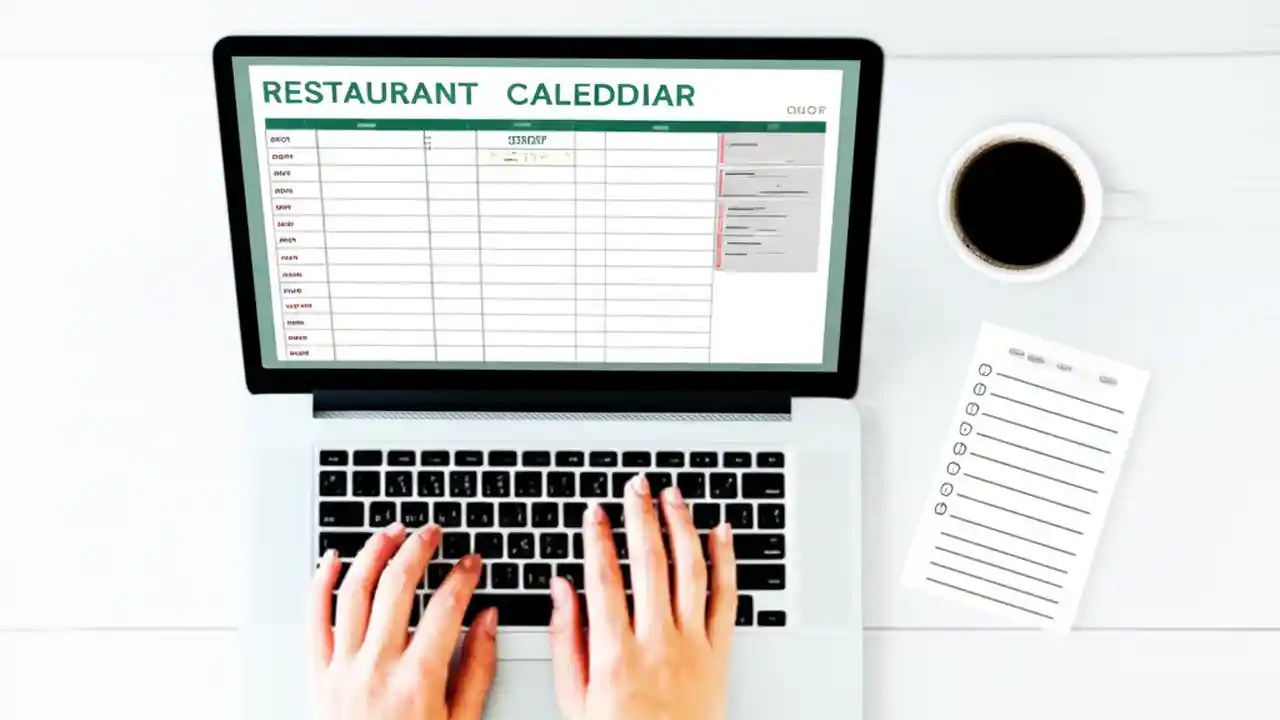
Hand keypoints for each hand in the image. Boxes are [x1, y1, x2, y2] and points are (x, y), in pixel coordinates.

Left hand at [308, 523, 497, 719]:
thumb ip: (479, 669)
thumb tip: (489, 620)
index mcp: (418, 680)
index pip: (446, 607)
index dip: (463, 576)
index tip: (472, 562)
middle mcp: (377, 668)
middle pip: (397, 586)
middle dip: (419, 548)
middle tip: (433, 531)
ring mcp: (342, 669)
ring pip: (354, 592)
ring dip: (375, 553)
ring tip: (392, 532)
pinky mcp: (318, 675)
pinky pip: (314, 619)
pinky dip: (321, 583)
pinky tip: (334, 559)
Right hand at [548, 474, 737, 719]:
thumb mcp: (575, 699)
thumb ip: (566, 640)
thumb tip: (561, 589)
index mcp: (615, 655)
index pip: (605, 579)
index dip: (598, 539)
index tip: (594, 513)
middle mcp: (656, 644)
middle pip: (650, 563)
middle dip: (640, 517)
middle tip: (636, 487)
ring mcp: (692, 645)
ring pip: (689, 571)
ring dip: (680, 526)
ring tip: (672, 496)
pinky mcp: (720, 652)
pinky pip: (726, 597)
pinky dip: (725, 559)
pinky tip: (720, 531)